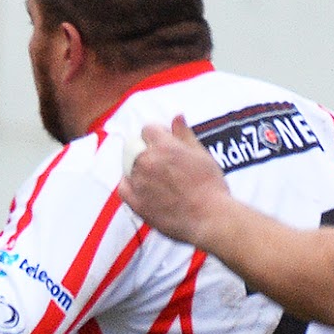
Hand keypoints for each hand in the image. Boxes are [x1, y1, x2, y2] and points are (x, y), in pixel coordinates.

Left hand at [118, 115, 232, 242]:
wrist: (209, 217)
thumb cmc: (210, 184)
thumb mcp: (201, 153)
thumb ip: (184, 134)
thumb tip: (176, 115)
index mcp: (163, 146)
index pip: (148, 129)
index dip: (158, 134)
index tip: (166, 143)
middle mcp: (146, 161)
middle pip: (136, 147)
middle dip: (147, 151)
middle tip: (165, 164)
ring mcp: (138, 182)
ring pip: (129, 166)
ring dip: (140, 167)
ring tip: (160, 178)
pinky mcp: (135, 202)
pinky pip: (123, 187)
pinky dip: (130, 184)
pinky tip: (143, 187)